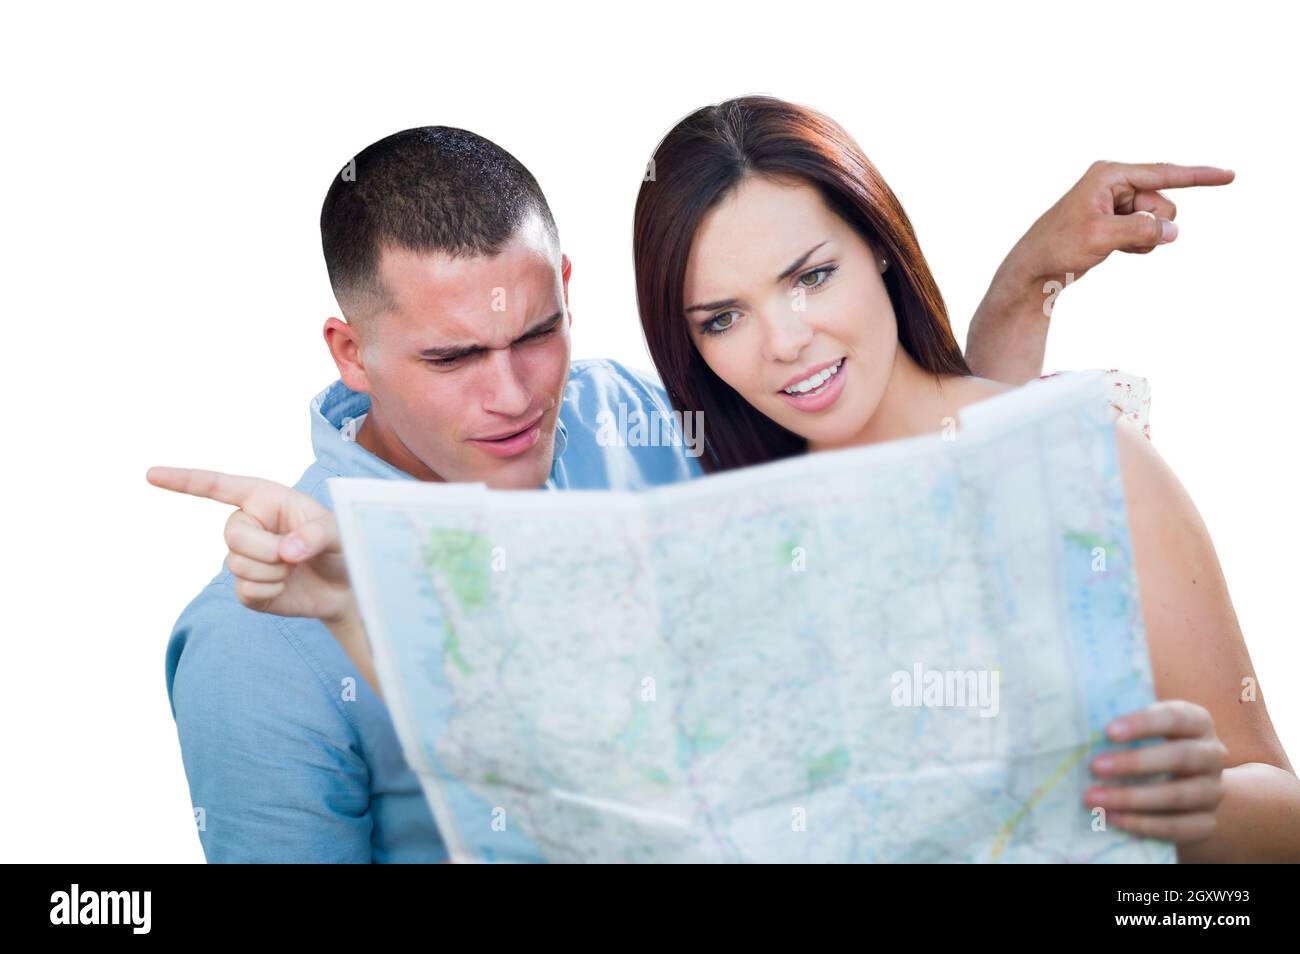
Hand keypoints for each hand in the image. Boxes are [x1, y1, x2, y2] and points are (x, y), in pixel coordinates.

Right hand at [146, 466, 354, 624]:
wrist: (346, 588)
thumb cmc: (344, 547)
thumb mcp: (340, 532)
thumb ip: (317, 534)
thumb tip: (287, 551)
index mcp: (265, 498)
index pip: (218, 486)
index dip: (183, 480)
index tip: (151, 474)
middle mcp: (249, 524)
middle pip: (232, 534)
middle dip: (266, 549)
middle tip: (295, 555)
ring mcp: (244, 557)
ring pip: (238, 565)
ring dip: (273, 573)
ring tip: (295, 569)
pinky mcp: (247, 588)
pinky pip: (246, 591)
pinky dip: (271, 593)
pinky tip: (286, 587)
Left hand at [1007, 160, 1234, 291]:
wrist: (1033, 271)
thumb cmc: (1058, 248)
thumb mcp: (1102, 237)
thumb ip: (1142, 230)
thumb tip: (1173, 230)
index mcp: (1109, 174)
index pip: (1164, 174)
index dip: (1199, 176)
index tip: (1230, 176)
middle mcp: (1114, 183)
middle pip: (1163, 203)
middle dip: (1153, 225)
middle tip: (1119, 238)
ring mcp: (1116, 203)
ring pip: (1157, 221)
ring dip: (1145, 238)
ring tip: (1112, 246)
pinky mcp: (1116, 222)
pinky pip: (1147, 233)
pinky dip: (1138, 245)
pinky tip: (1114, 251)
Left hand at [1084, 700, 1227, 843]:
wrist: (1188, 785)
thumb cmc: (1152, 745)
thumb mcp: (1143, 728)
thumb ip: (1122, 723)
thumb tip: (1077, 720)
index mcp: (1197, 722)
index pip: (1175, 717)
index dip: (1143, 723)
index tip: (1108, 731)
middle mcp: (1212, 755)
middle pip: (1180, 757)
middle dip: (1135, 763)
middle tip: (1095, 767)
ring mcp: (1212, 791)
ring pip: (1177, 795)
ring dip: (1132, 798)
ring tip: (1094, 798)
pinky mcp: (1207, 822)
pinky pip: (1178, 827)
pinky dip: (1144, 824)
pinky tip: (1113, 819)